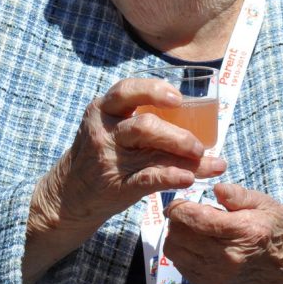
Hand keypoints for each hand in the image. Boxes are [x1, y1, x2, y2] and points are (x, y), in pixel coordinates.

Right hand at [24, 77, 226, 281]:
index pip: (127, 91)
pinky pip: (148, 180)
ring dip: (185, 157)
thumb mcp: (109, 126)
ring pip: (150, 153)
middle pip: (144, 125)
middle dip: (178, 135)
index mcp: (103, 110)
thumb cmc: (102, 153)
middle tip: (200, 145)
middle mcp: (104, 132)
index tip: (179, 98)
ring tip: (212, 163)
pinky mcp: (117, 186)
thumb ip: (139, 116)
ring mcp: (109, 160)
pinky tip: (189, 179)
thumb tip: (198, 114)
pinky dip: (171, 178)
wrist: (69, 193)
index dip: (154, 90)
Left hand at [163, 183, 282, 283]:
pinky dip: (183, 253)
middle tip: (186, 213)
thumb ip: (238, 194)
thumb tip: (216, 188)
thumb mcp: (264, 203)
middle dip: (177, 221)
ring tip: (193, 229)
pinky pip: (181, 266)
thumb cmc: (275, 229)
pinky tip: (198, 245)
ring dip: (177, 237)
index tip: (179, 202)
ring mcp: (219, 276)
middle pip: (180, 236)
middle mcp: (229, 257)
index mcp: (243, 231)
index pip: (196, 219)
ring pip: (176, 252)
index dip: (180, 208)